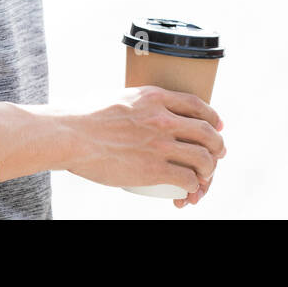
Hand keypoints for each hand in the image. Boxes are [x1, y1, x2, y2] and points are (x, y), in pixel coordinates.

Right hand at [67, 86, 225, 197]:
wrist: (70, 135)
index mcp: (155, 97)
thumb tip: (139, 108)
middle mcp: (163, 118)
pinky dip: (193, 186)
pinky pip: (187, 179)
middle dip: (218, 145)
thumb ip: (136, 102)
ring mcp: (160, 144)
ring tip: (204, 177)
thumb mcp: (118, 96)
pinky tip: (189, 190)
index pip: (198, 104)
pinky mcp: (152, 169)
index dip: (213, 117)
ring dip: (209, 170)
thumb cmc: (84, 116)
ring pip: (203, 158)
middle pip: (207, 132)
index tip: (218, 126)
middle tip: (217, 155)